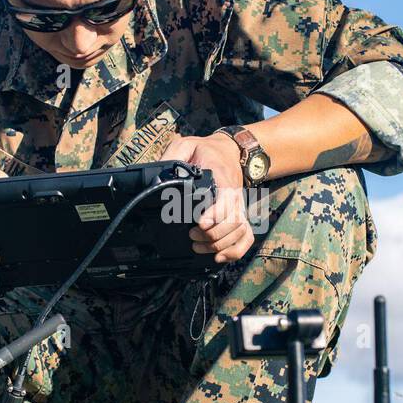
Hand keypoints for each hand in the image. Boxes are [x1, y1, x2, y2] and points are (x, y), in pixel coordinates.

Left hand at [160, 133, 253, 263]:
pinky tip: (220, 257)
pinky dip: (236, 251)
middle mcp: (234, 196)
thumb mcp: (188, 145)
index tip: (200, 224)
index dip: (214, 216)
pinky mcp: (240, 216)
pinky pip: (247, 238)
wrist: (231, 151)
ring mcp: (239, 208)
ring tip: (198, 246)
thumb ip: (173, 157)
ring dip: (220, 245)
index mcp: (223, 180)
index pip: (225, 201)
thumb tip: (156, 173)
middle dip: (212, 235)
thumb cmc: (208, 151)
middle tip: (191, 235)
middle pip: (232, 222)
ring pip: (239, 232)